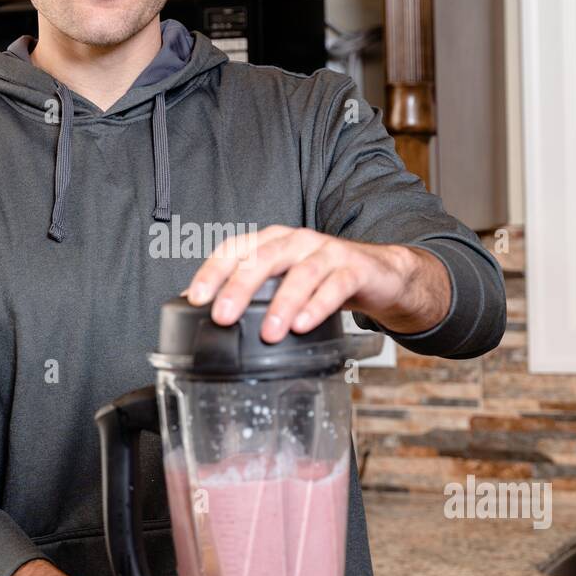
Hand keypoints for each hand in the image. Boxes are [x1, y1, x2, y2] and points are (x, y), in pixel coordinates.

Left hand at [182, 226, 450, 338]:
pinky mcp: (354, 269)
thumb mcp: (286, 281)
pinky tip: (303, 326)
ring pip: (301, 274)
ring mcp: (327, 253)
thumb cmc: (325, 279)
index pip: (236, 249)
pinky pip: (334, 286)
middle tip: (222, 316)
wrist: (380, 275)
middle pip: (263, 258)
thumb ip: (257, 293)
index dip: (213, 271)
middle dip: (239, 287)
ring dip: (282, 304)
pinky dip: (317, 306)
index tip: (195, 298)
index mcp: (274, 242)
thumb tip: (212, 317)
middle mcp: (298, 242)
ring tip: (269, 333)